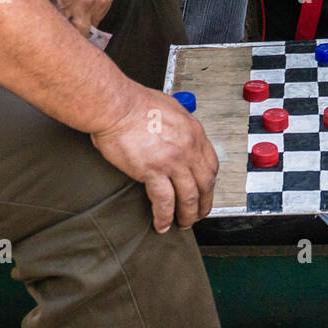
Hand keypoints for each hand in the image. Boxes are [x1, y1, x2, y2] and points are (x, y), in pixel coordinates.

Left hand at [32, 0, 114, 35]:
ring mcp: (100, 0)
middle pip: (78, 37)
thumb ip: (41, 0)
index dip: (51, 37)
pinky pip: (98, 16)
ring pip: (90, 27)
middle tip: (58, 36)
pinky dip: (88, 15)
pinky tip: (79, 4)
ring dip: (79, 26)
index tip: (44, 38)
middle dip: (69, 38)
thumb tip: (35, 20)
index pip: (57, 31)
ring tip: (68, 18)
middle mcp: (85, 2)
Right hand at [90, 84, 218, 231]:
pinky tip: (161, 224)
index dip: (209, 182)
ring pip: (189, 196)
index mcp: (194, 132)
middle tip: (199, 213)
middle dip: (204, 203)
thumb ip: (178, 125)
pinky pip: (164, 201)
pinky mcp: (153, 171)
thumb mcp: (171, 108)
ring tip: (183, 223)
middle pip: (205, 183)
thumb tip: (177, 133)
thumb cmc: (135, 104)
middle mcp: (188, 148)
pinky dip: (164, 216)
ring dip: (188, 214)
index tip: (206, 191)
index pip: (211, 164)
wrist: (116, 106)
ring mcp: (172, 161)